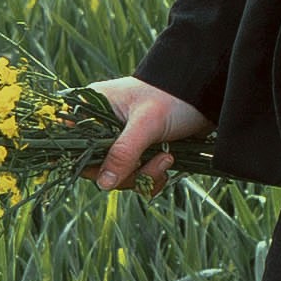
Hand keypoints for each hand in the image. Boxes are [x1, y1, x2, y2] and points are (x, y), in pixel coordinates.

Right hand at [91, 75, 212, 188]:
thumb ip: (123, 152)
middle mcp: (102, 126)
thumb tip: (103, 184)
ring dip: (144, 175)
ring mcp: (121, 141)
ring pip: (119, 176)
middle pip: (97, 167)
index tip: (109, 170)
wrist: (207, 97)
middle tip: (152, 161)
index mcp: (93, 109)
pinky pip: (136, 178)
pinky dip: (152, 178)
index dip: (88, 161)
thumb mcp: (146, 124)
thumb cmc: (173, 98)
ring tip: (167, 158)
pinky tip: (168, 163)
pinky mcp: (139, 153)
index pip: (73, 143)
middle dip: (126, 172)